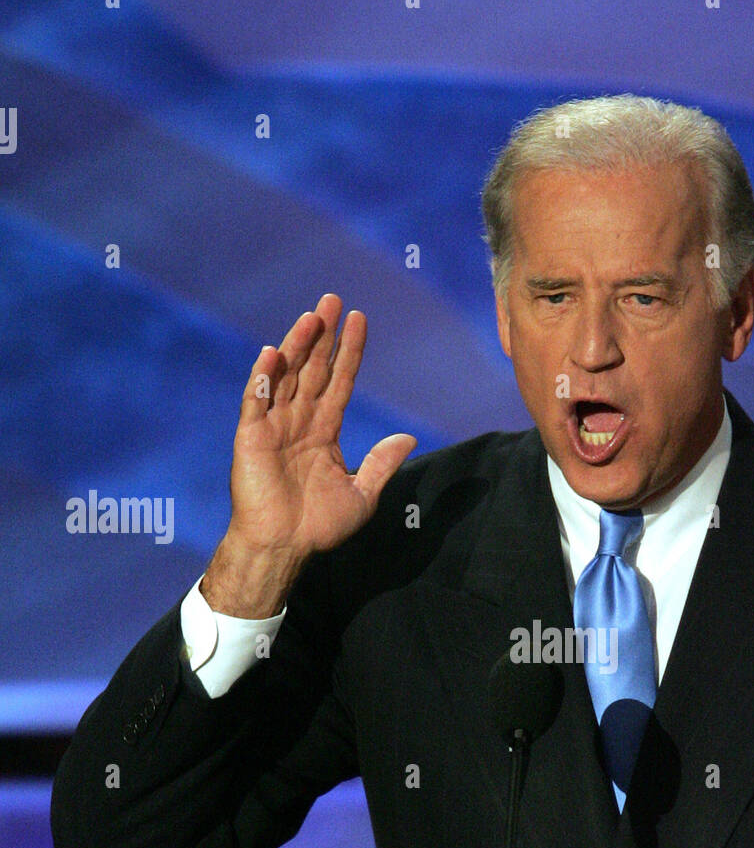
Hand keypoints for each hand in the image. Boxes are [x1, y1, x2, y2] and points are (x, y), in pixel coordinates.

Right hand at [203, 294, 415, 615]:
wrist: (284, 547)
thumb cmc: (319, 526)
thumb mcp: (362, 494)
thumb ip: (382, 463)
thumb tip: (408, 438)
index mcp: (323, 431)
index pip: (339, 382)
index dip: (349, 352)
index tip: (359, 320)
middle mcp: (298, 421)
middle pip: (312, 369)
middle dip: (323, 336)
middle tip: (333, 300)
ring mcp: (274, 426)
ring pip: (287, 376)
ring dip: (297, 346)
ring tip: (312, 317)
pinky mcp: (251, 437)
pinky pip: (257, 401)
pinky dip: (264, 377)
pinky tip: (274, 354)